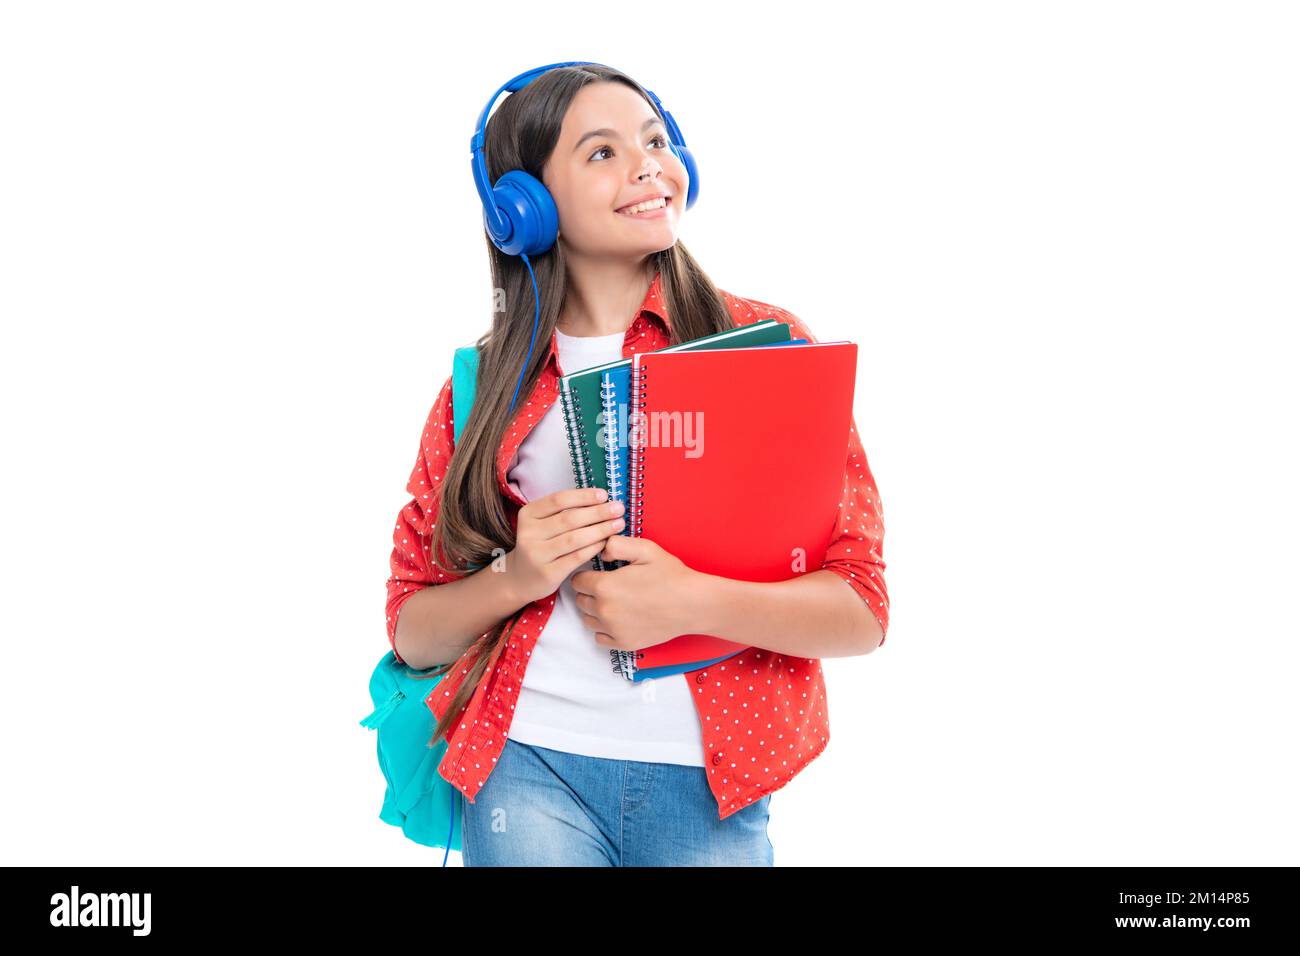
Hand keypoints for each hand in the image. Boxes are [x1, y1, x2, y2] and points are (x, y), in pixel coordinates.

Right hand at [506, 487, 626, 605]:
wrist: (521, 578)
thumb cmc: (541, 545)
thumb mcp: (543, 525)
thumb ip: (564, 512)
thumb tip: (601, 500)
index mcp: (528, 514)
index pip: (559, 500)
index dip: (583, 496)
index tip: (604, 495)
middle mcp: (529, 533)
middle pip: (569, 518)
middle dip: (598, 512)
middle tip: (619, 508)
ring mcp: (537, 554)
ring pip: (574, 538)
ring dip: (600, 529)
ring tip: (618, 524)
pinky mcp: (547, 572)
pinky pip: (576, 557)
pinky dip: (594, 548)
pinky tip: (606, 542)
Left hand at [571, 533, 704, 651]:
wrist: (692, 604)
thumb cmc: (670, 575)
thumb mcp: (645, 549)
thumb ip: (616, 545)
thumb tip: (601, 552)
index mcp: (604, 586)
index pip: (577, 580)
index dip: (587, 574)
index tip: (600, 573)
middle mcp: (604, 611)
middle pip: (580, 600)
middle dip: (590, 592)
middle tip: (610, 585)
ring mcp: (613, 630)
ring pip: (588, 619)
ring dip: (595, 610)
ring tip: (615, 601)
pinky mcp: (623, 644)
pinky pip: (600, 637)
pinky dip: (605, 628)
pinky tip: (620, 618)